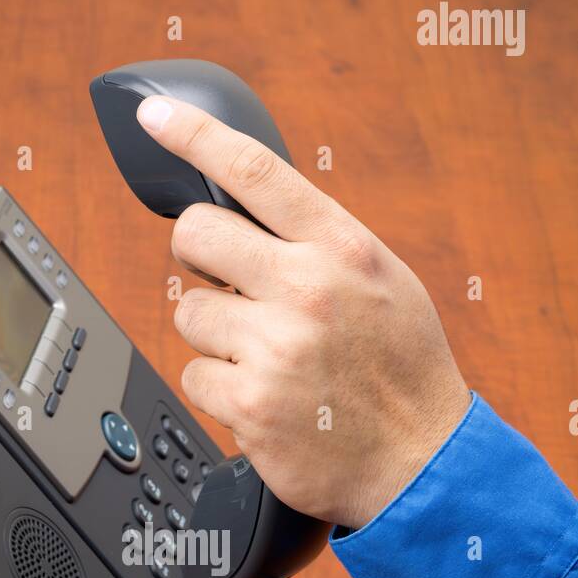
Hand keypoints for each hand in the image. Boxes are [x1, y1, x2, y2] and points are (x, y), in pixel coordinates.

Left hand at [136, 95, 470, 528]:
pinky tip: (263, 399)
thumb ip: (318, 244)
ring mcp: (274, 348)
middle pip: (194, 236)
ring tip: (266, 359)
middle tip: (226, 284)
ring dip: (216, 337)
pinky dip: (220, 391)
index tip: (155, 115)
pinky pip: (193, 376)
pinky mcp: (248, 404)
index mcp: (342, 248)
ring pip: (189, 313)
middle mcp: (307, 289)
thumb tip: (244, 215)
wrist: (422, 462)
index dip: (193, 134)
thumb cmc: (402, 373)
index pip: (253, 171)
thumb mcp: (382, 282)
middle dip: (199, 259)